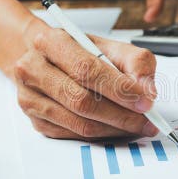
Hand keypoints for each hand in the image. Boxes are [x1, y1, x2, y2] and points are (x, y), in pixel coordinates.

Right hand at [14, 20, 159, 139]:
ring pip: (79, 123)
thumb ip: (136, 63)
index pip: (87, 69)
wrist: (49, 60)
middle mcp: (34, 69)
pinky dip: (101, 135)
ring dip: (114, 128)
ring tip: (137, 126)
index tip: (145, 101)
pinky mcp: (36, 121)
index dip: (120, 88)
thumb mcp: (112, 47)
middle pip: (82, 100)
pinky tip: (116, 128)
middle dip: (121, 114)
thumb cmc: (81, 53)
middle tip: (147, 120)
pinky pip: (74, 136)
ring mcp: (30, 98)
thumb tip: (147, 91)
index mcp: (52, 42)